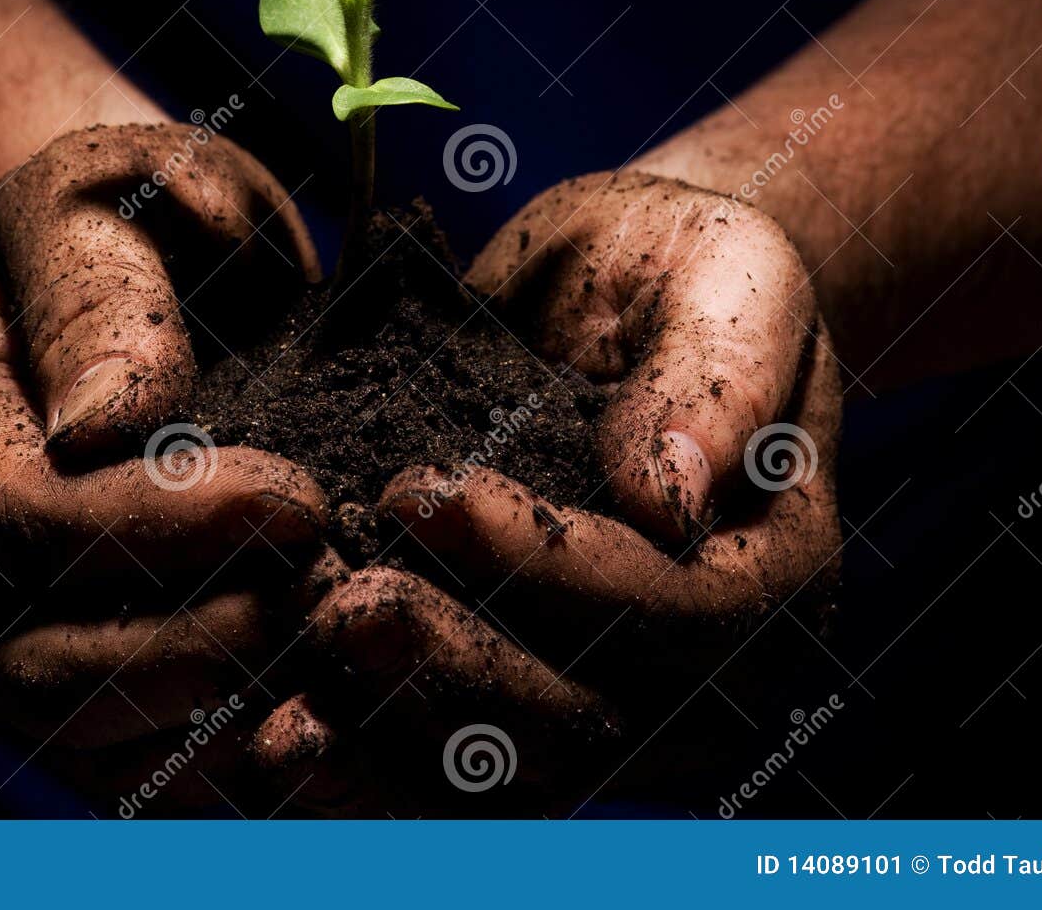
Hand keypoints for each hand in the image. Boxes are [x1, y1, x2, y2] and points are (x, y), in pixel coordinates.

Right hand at [0, 124, 328, 809]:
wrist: (126, 279)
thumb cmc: (115, 221)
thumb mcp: (95, 201)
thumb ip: (93, 297)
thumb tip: (108, 424)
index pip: (16, 526)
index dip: (154, 529)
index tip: (298, 496)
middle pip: (39, 673)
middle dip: (199, 644)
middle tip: (329, 584)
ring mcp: (2, 641)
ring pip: (90, 749)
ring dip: (223, 723)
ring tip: (339, 651)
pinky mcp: (81, 684)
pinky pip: (140, 770)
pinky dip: (230, 766)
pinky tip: (327, 721)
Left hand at [253, 172, 841, 813]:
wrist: (635, 291)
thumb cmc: (690, 272)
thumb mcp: (729, 288)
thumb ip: (713, 384)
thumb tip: (668, 502)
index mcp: (774, 578)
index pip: (667, 610)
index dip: (543, 567)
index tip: (417, 492)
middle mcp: (704, 672)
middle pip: (582, 720)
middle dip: (448, 672)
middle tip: (335, 614)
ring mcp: (613, 698)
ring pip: (503, 768)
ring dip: (385, 752)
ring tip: (275, 723)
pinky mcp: (525, 689)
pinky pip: (447, 758)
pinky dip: (360, 757)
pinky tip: (267, 743)